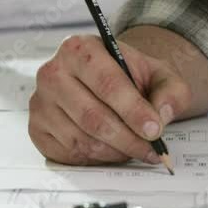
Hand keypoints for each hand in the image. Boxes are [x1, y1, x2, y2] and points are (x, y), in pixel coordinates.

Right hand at [29, 31, 207, 164]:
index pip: (107, 83)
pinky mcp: (36, 129)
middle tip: (152, 150)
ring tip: (135, 149)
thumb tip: (161, 114)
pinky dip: (96, 158)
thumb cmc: (130, 77)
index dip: (133, 110)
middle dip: (128, 139)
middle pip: (93, 117)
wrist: (106, 82)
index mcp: (79, 49)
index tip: (154, 130)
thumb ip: (171, 91)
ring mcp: (40, 103)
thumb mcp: (160, 75)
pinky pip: (69, 154)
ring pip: (82, 140)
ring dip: (114, 151)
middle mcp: (52, 73)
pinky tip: (112, 150)